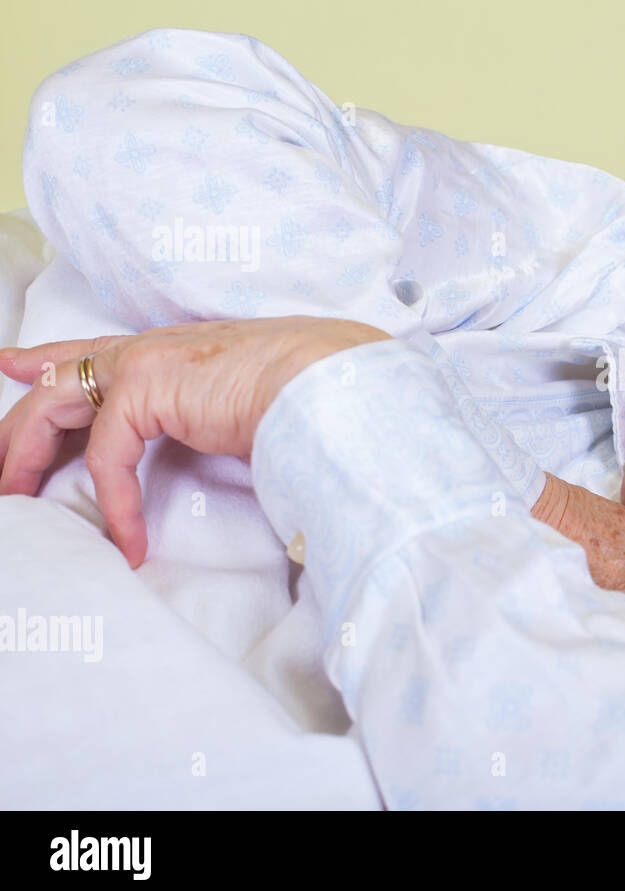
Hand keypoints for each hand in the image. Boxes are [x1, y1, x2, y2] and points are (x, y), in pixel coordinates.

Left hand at [0, 316, 390, 566]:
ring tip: (18, 507)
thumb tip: (220, 438)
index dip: (44, 360)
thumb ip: (207, 411)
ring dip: (25, 461)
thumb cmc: (305, 394)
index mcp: (168, 348)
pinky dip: (115, 507)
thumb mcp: (241, 401)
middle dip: (16, 435)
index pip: (90, 352)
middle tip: (1, 479)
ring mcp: (140, 362)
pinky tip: (128, 542)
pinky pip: (107, 459)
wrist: (326, 378)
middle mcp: (146, 348)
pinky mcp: (145, 390)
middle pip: (52, 384)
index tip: (10, 365)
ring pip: (50, 410)